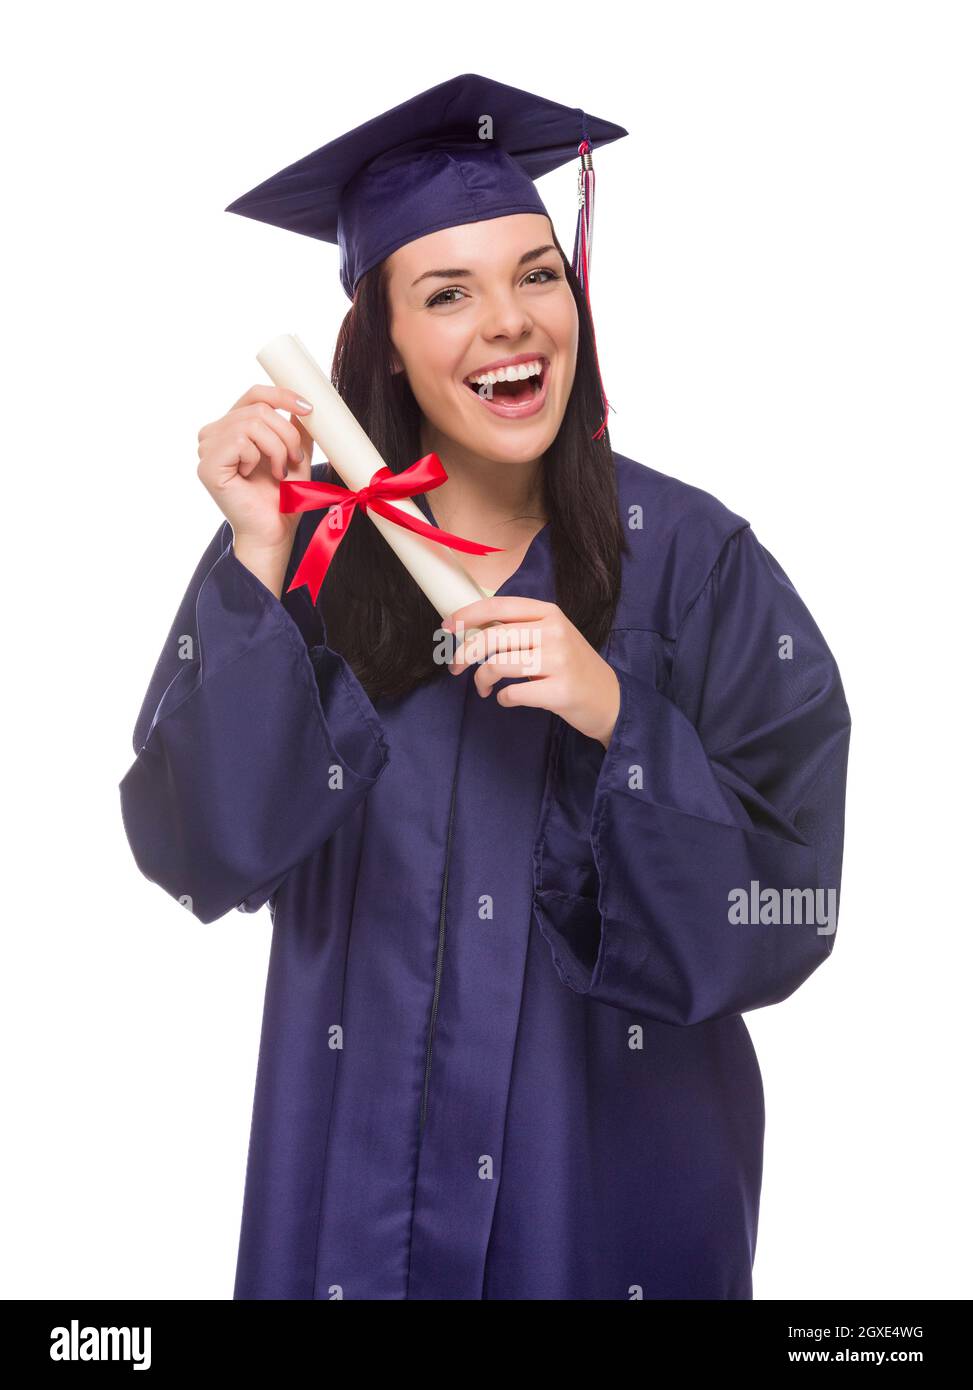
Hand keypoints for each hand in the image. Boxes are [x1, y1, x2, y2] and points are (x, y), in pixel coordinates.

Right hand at [196, 385, 313, 553]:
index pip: (254, 394)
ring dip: (277, 449)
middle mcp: (214, 434)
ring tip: (278, 472)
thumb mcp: (295, 454)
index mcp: (232, 427)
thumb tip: (300, 401)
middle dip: (286, 434)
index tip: (308, 409)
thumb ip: (294, 427)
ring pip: (252, 422)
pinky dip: (258, 459)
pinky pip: (240, 441)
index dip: (282, 395)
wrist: (275, 531)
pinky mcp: (207, 465)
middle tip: (293, 461)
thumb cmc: (283, 498)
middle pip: (258, 408)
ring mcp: (207, 449)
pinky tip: (253, 477)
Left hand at [444, 596, 620, 747]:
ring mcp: (559, 661)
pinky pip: (512, 693)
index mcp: (549, 613)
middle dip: (464, 654)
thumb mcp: (551, 637)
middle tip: (455, 668)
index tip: (447, 628)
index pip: (498, 607)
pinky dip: (502, 698)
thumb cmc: (571, 667)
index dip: (468, 615)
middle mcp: (554, 632)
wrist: (610, 699)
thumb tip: (471, 630)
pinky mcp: (560, 691)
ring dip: (481, 680)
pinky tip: (507, 698)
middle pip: (492, 637)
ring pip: (497, 666)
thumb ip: (519, 630)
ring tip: (484, 689)